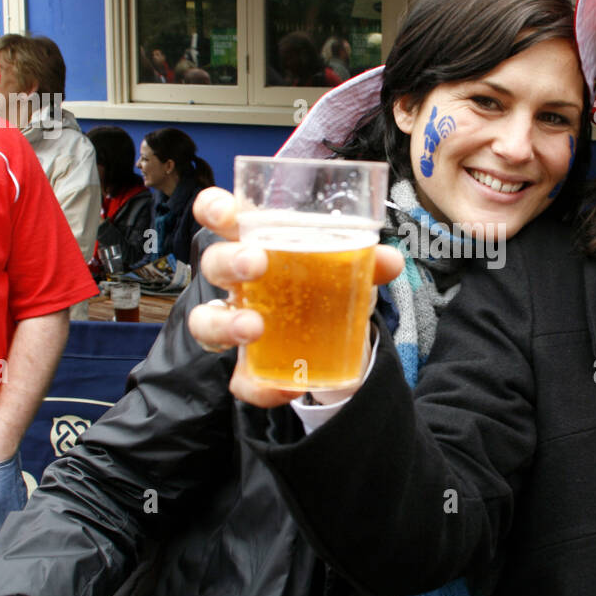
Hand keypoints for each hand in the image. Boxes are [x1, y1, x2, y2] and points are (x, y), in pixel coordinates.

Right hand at [188, 187, 403, 407]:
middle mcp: (238, 281)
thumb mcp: (348, 267)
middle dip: (229, 262)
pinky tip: (286, 387)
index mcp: (256, 242)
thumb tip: (389, 260)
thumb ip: (367, 261)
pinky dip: (259, 386)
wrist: (333, 332)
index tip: (225, 211)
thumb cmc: (324, 281)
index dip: (214, 209)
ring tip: (254, 328)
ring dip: (226, 323)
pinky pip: (241, 378)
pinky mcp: (247, 364)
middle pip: (213, 264)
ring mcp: (236, 322)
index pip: (222, 217)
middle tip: (256, 264)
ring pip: (206, 321)